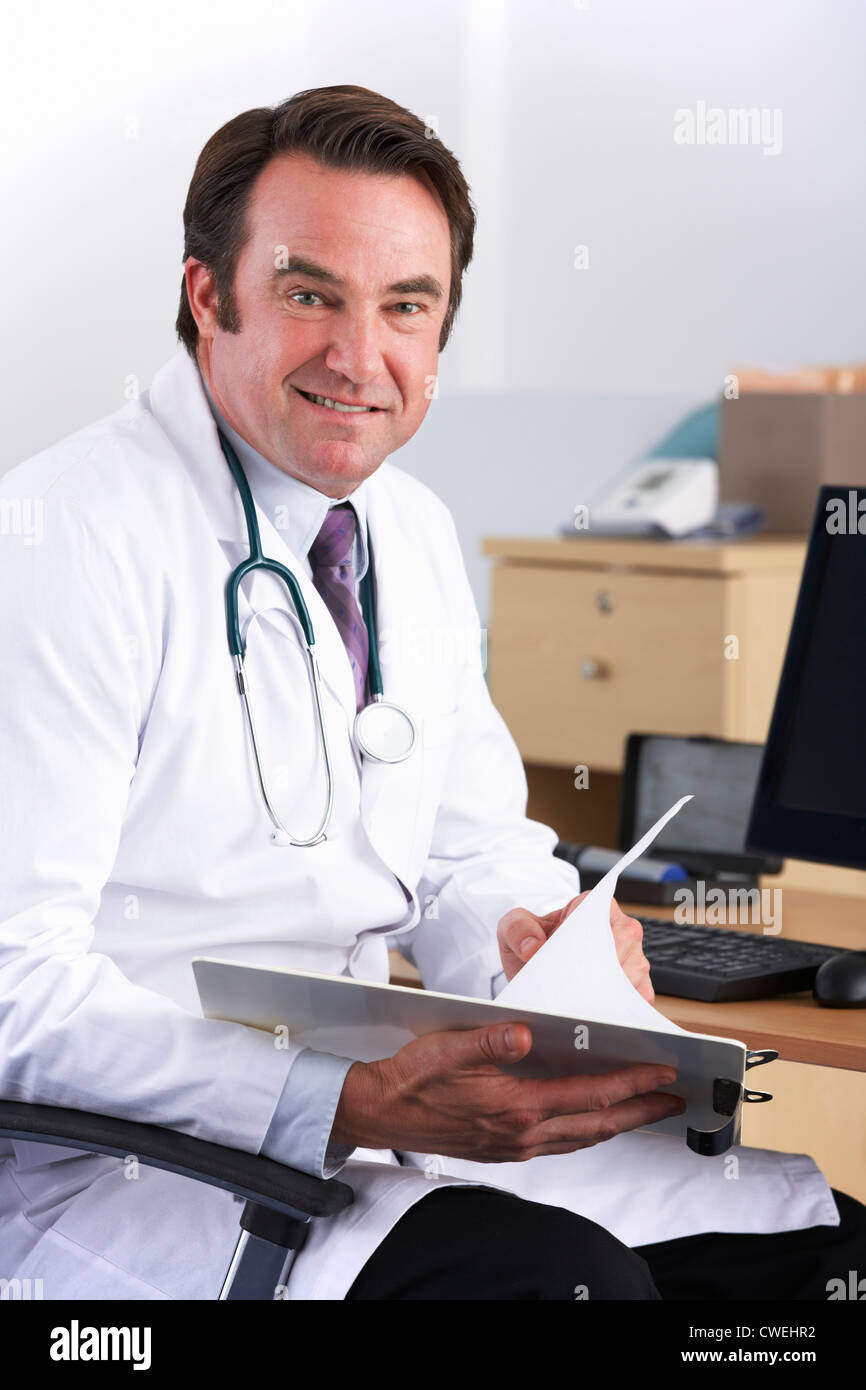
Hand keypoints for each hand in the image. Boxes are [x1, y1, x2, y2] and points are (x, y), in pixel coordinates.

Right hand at [330, 1023, 683, 1160]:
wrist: (379, 1113)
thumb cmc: (412, 1078)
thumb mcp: (447, 1047)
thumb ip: (489, 1040)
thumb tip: (524, 1033)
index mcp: (515, 1107)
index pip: (589, 1096)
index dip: (631, 1084)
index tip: (662, 1073)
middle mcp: (521, 1134)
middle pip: (597, 1125)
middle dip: (640, 1111)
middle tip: (674, 1100)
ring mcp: (515, 1146)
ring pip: (582, 1138)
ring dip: (618, 1124)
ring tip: (645, 1109)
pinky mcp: (506, 1149)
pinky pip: (561, 1143)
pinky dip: (587, 1131)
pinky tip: (594, 1120)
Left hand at [497, 893, 654, 1000]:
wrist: (536, 976)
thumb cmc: (530, 947)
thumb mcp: (512, 930)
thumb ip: (516, 928)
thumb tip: (533, 947)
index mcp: (593, 904)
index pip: (597, 914)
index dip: (582, 936)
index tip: (563, 957)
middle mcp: (621, 928)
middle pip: (619, 945)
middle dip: (594, 967)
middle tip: (567, 986)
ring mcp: (634, 958)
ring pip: (630, 974)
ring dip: (605, 991)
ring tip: (577, 1002)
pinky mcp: (639, 986)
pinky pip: (638, 998)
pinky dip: (619, 1010)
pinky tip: (595, 1015)